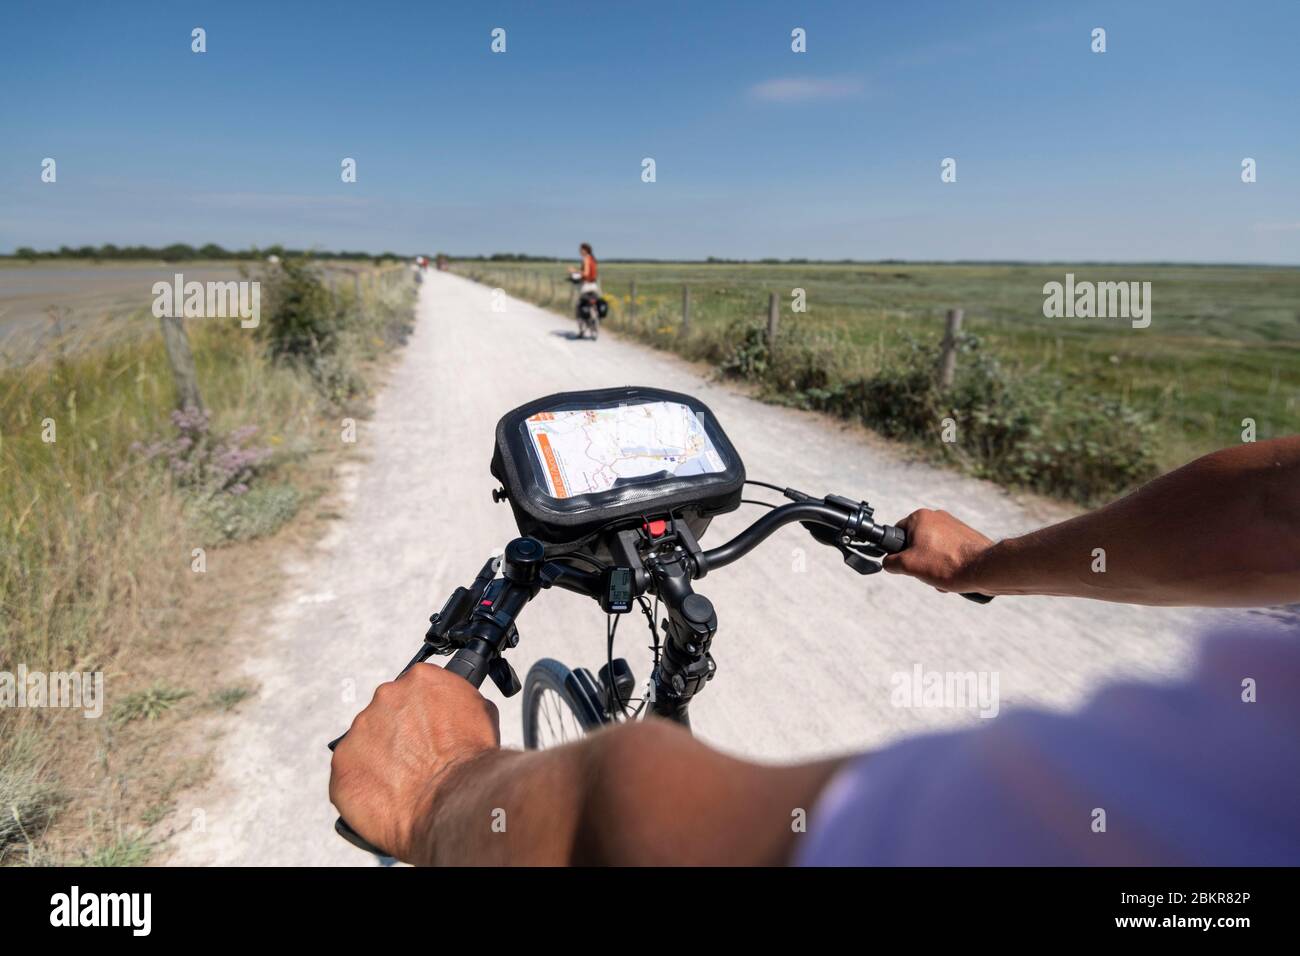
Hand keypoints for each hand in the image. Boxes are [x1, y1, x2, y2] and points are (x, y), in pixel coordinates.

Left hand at [328, 663, 499, 860]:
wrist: (453, 798)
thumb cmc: (470, 759)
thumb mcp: (482, 713)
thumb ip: (457, 701)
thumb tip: (453, 708)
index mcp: (420, 679)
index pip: (414, 688)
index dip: (422, 712)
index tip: (427, 730)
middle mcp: (386, 695)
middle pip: (387, 712)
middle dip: (399, 733)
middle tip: (416, 758)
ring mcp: (360, 727)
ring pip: (367, 740)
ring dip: (380, 757)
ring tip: (403, 780)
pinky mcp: (343, 760)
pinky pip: (349, 769)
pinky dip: (364, 782)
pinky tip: (385, 794)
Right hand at [883, 509, 994, 593]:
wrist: (984, 569)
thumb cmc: (946, 564)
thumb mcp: (908, 565)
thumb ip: (891, 562)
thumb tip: (889, 563)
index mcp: (920, 517)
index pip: (897, 533)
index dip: (898, 552)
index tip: (907, 564)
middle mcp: (937, 516)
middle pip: (916, 543)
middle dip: (919, 562)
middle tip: (926, 572)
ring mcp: (953, 525)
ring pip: (932, 550)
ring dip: (933, 566)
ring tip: (942, 576)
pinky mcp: (966, 536)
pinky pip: (948, 551)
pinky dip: (947, 564)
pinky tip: (953, 575)